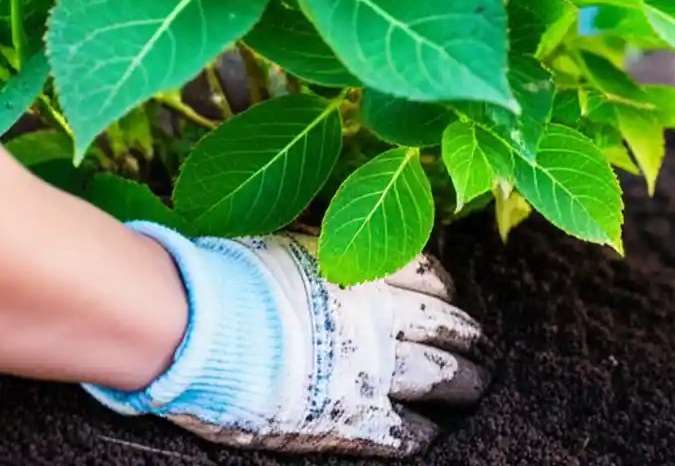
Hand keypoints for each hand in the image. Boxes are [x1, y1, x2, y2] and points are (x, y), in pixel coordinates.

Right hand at [85, 224, 489, 457]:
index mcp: (369, 268)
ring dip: (464, 386)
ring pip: (445, 379)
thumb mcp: (286, 241)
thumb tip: (331, 240)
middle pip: (452, 329)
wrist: (196, 323)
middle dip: (470, 342)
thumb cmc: (228, 275)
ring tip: (472, 392)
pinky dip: (423, 434)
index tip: (446, 305)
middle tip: (479, 354)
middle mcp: (383, 316)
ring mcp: (373, 368)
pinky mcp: (354, 418)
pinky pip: (409, 432)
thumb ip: (322, 246)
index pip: (434, 280)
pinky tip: (425, 435)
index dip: (445, 296)